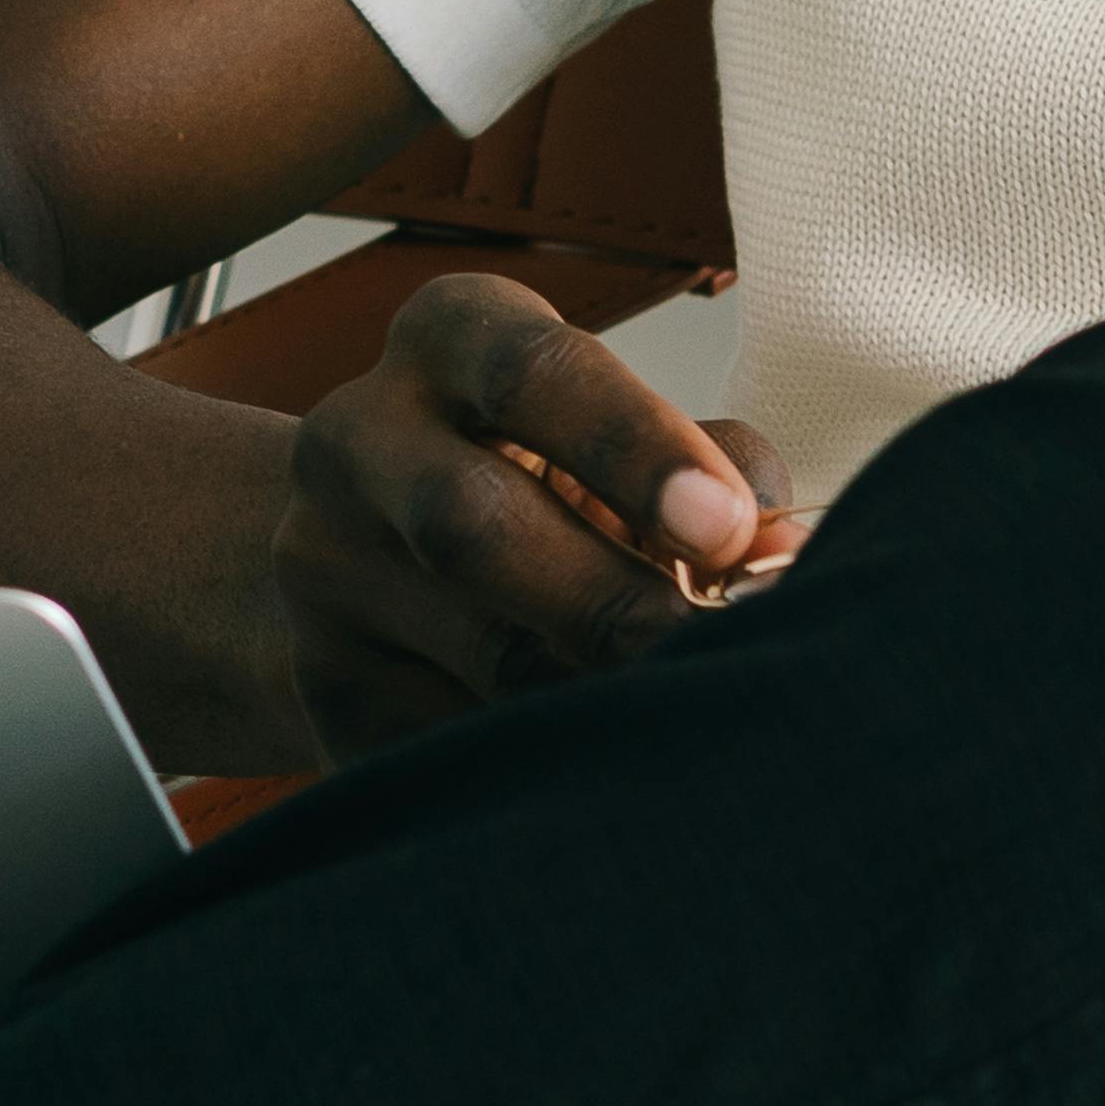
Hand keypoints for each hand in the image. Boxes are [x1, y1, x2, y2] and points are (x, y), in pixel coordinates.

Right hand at [266, 271, 801, 762]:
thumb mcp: (622, 438)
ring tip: (691, 717)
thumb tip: (783, 555)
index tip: (727, 530)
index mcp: (448, 338)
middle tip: (711, 649)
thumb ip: (712, 469)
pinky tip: (613, 766)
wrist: (375, 562)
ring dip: (601, 698)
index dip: (638, 450)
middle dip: (612, 599)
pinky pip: (452, 746)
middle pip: (470, 524)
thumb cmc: (548, 482)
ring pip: (474, 656)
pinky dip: (551, 767)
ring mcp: (321, 570)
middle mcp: (357, 439)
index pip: (531, 374)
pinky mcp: (326, 686)